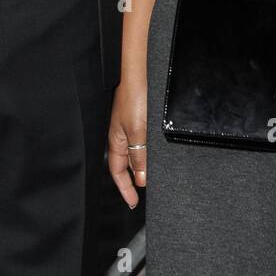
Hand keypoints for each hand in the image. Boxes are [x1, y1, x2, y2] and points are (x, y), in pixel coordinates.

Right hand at [108, 77, 147, 209]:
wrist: (139, 72)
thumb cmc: (134, 98)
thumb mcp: (138, 131)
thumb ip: (139, 155)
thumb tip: (141, 179)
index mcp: (116, 141)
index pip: (118, 172)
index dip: (125, 188)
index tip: (133, 202)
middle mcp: (122, 135)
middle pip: (127, 164)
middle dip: (134, 180)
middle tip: (143, 194)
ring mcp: (132, 126)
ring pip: (137, 153)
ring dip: (144, 167)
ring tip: (154, 179)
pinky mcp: (141, 118)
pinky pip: (144, 142)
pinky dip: (150, 152)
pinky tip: (158, 154)